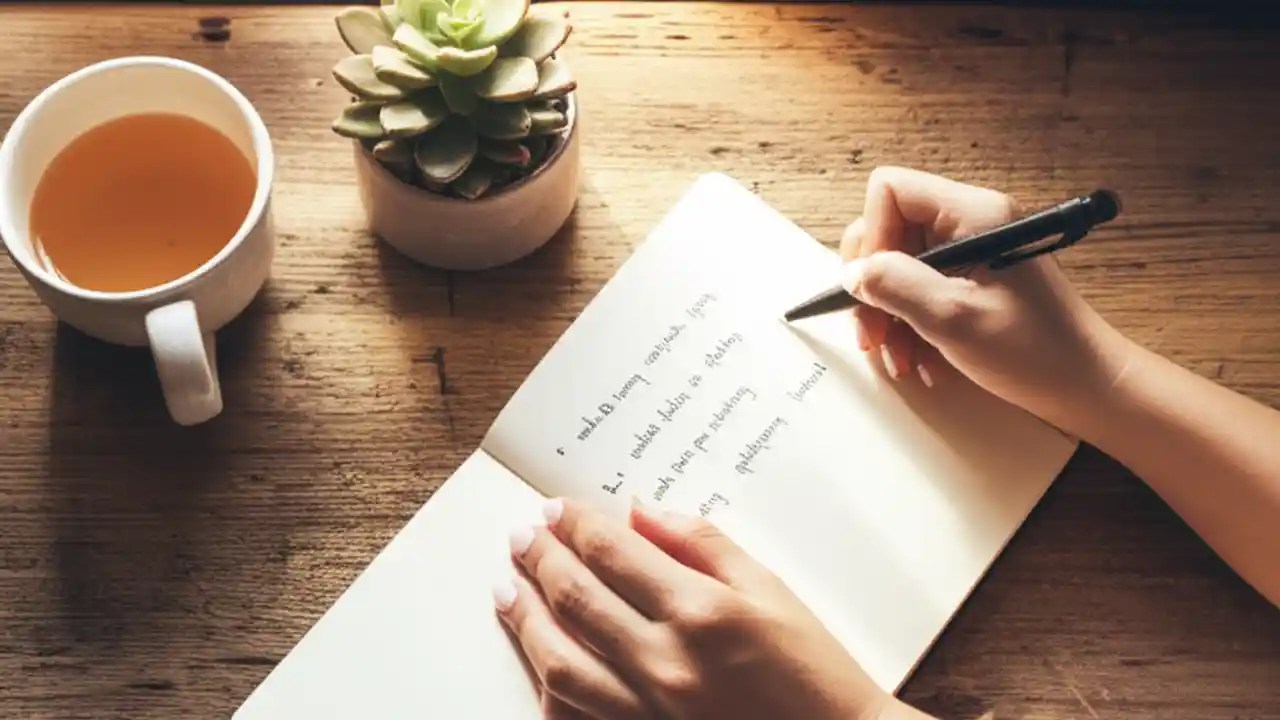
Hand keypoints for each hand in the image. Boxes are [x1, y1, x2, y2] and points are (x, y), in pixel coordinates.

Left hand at [493, 498, 910, 719]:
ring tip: (506, 589)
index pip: (613, 553)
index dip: (577, 526)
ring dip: (524, 618)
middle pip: (576, 599)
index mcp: (701, 610)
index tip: (556, 510)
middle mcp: (666, 660)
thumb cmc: (813, 668)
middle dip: (540, 560)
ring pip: (559, 660)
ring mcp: (649, 708)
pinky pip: (574, 713)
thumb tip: (641, 509)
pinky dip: (547, 684)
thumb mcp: (769, 588)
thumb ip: (701, 542)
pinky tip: (536, 661)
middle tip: (521, 538)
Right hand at [840, 166, 1135, 433]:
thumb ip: (894, 286)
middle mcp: (970, 221)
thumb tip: (852, 273)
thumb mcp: (953, 319)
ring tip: (897, 358)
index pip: (890, 190)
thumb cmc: (1034, 351)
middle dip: (872, 283)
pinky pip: (922, 287)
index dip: (872, 238)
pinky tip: (918, 358)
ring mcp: (973, 249)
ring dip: (888, 312)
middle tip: (872, 333)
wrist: (1086, 384)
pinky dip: (910, 322)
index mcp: (972, 213)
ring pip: (900, 264)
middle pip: (889, 229)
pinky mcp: (975, 277)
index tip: (872, 288)